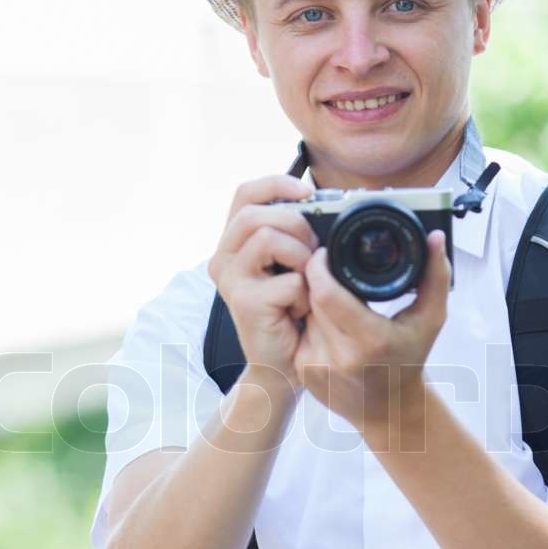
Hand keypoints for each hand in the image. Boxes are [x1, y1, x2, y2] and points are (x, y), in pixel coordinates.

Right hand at [207, 174, 316, 389]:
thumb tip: (324, 203)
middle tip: (313, 252)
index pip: (246, 194)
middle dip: (296, 224)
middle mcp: (224, 257)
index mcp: (235, 242)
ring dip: (301, 256)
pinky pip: (288, 279)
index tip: (308, 193)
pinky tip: (301, 310)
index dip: (277, 183)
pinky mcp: (244, 303)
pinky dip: (305, 293)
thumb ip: (296, 234)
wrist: (282, 364)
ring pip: (268, 237)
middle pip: (256, 213)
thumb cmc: (292, 311)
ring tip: (306, 282)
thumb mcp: (293, 264)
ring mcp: (230, 280)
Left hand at [293, 230, 450, 434]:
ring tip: (339, 304)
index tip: (326, 252)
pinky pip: (300, 332)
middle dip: (319, 280)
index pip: (326, 292)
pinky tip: (331, 328)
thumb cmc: (410, 360)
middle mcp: (340, 356)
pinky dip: (312, 323)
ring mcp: (317, 367)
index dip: (320, 266)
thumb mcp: (430, 320)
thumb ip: (435, 277)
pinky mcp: (303, 372)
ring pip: (304, 314)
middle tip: (332, 270)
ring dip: (315, 302)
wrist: (389, 410)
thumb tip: (436, 237)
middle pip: (313, 298)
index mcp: (370, 340)